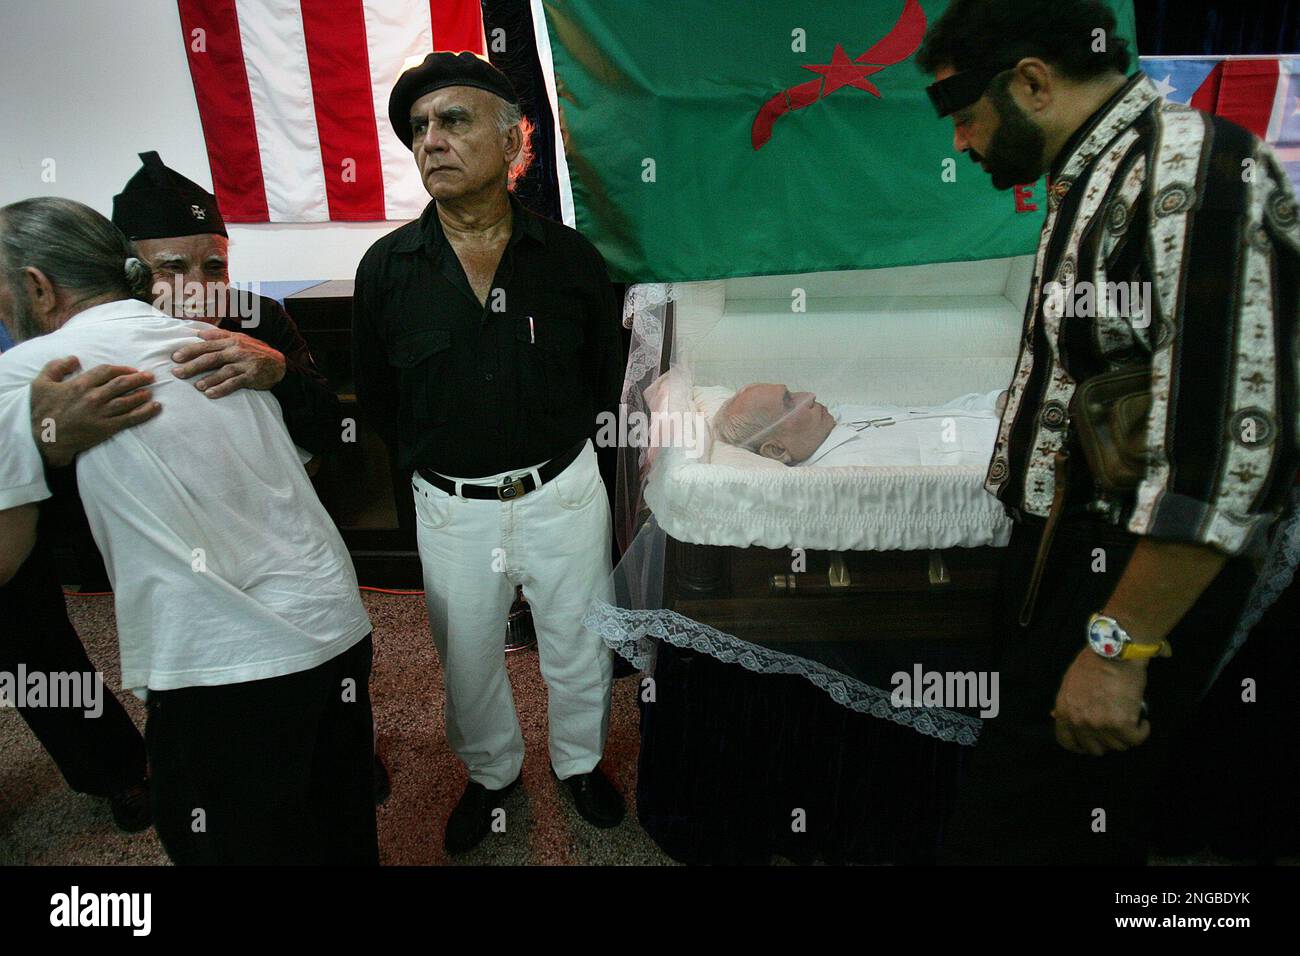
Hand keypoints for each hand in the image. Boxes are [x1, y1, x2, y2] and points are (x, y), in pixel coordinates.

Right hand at [29, 357, 159, 466]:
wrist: (45, 439)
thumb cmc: (41, 411)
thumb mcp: (40, 384)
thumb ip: (56, 367)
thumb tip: (74, 358)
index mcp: (80, 384)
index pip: (107, 371)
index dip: (121, 369)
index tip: (131, 370)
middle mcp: (94, 397)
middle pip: (122, 384)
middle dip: (139, 379)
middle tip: (150, 377)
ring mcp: (102, 413)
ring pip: (129, 400)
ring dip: (143, 394)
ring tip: (152, 391)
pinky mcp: (107, 428)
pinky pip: (131, 419)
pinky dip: (146, 412)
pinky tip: (156, 407)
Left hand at [171, 326, 285, 397]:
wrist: (280, 364)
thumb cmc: (256, 352)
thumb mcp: (240, 339)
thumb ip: (220, 336)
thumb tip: (200, 334)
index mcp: (231, 341)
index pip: (207, 345)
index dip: (190, 350)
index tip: (175, 357)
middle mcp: (237, 350)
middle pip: (211, 358)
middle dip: (192, 365)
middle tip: (177, 372)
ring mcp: (245, 363)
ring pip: (222, 371)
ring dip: (208, 379)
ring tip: (195, 386)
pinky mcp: (252, 376)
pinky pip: (234, 383)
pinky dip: (222, 388)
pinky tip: (210, 394)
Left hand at [1051, 648, 1150, 755]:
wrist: (1114, 651)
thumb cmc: (1093, 662)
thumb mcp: (1069, 683)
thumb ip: (1067, 703)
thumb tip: (1056, 716)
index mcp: (1064, 712)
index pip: (1068, 742)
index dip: (1081, 745)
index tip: (1092, 742)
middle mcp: (1079, 722)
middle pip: (1095, 748)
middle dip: (1107, 740)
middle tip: (1116, 727)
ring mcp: (1100, 725)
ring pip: (1117, 746)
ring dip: (1126, 735)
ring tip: (1130, 718)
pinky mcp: (1122, 724)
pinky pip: (1135, 739)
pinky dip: (1142, 731)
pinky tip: (1143, 722)